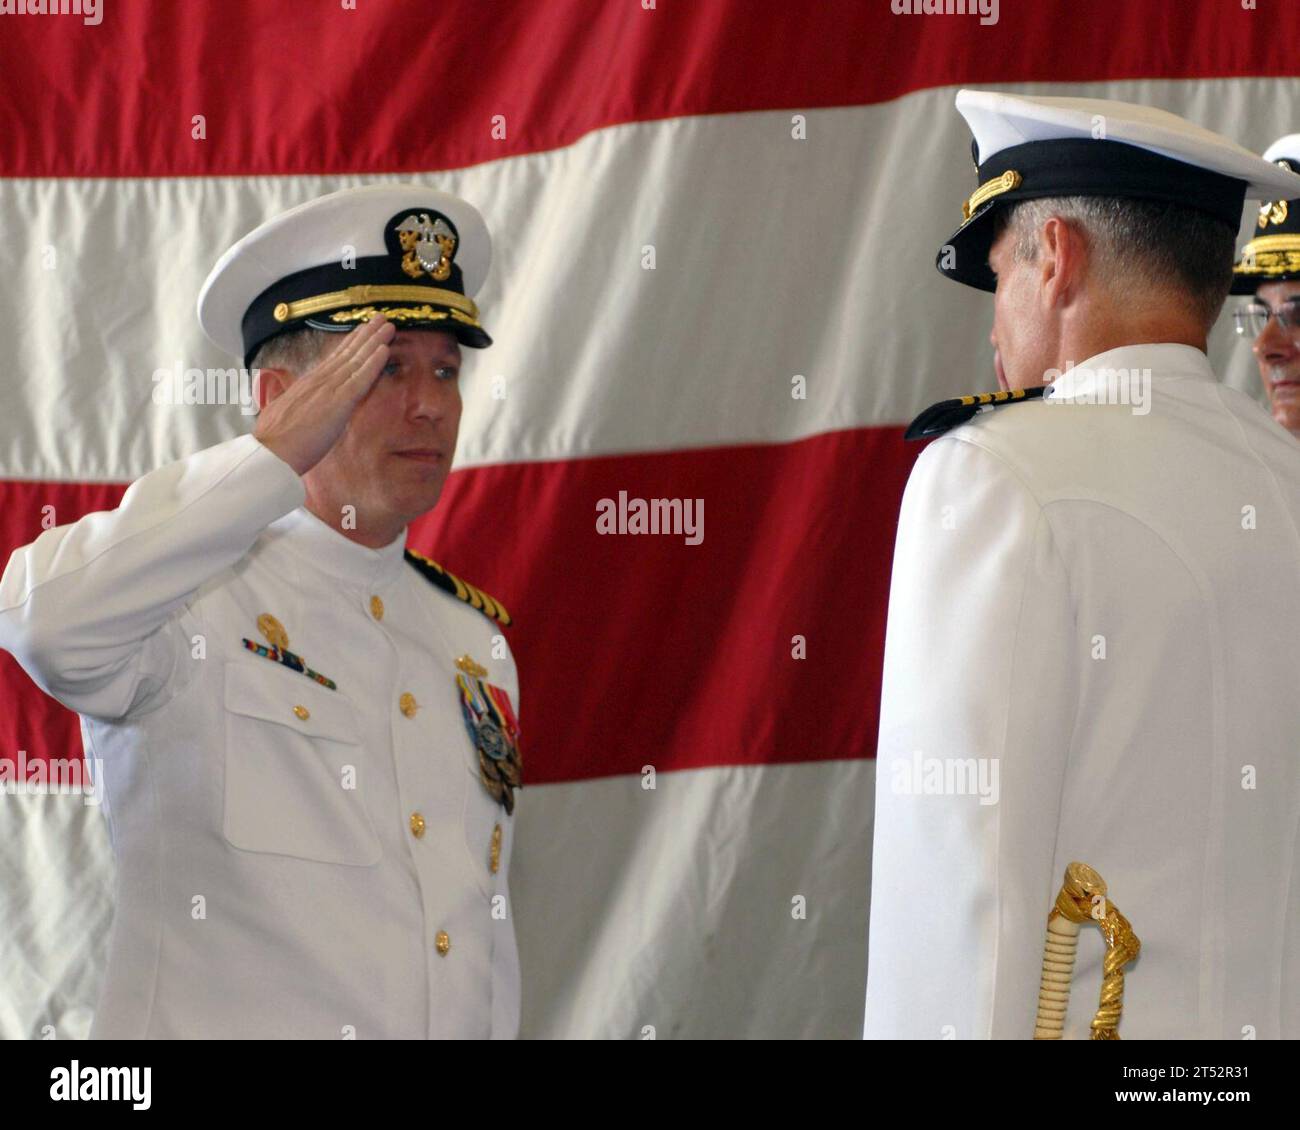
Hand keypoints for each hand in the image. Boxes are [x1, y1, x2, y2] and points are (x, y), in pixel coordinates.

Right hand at [254, 315, 395, 475]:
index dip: (350, 344)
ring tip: (388, 325)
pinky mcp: (338, 402)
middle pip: (347, 353)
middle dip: (365, 334)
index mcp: (308, 384)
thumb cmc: (275, 441)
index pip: (334, 360)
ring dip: (374, 341)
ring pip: (356, 360)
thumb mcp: (284, 414)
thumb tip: (296, 407)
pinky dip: (373, 363)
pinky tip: (385, 350)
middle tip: (380, 318)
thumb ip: (296, 406)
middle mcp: (319, 381)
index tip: (362, 331)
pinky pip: (360, 379)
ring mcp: (329, 389)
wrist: (269, 452)